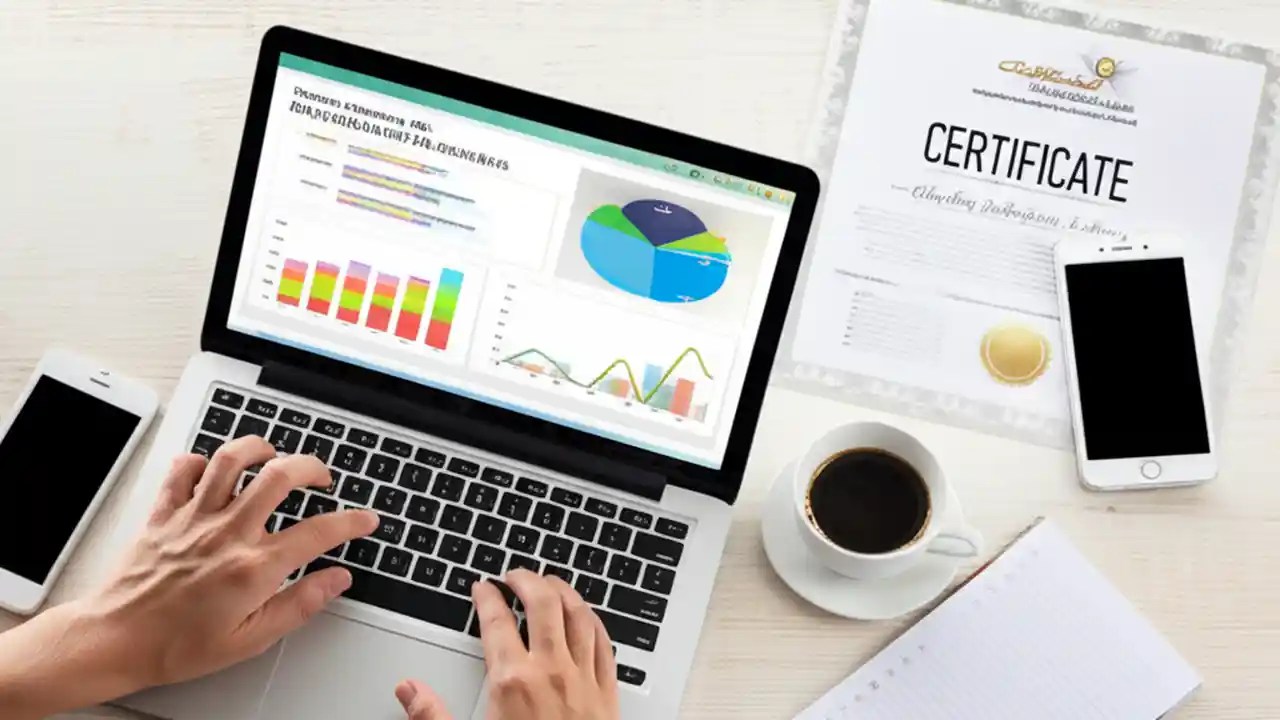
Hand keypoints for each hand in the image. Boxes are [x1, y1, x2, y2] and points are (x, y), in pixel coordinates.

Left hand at [92, 436, 377, 687]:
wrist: (113, 640)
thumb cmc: (175, 646)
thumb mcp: (250, 641)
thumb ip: (299, 605)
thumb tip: (336, 581)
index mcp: (253, 567)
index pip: (319, 532)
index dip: (352, 521)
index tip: (366, 520)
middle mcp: (227, 533)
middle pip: (281, 476)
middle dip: (313, 468)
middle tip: (322, 479)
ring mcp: (194, 518)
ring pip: (232, 459)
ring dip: (260, 449)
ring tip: (273, 457)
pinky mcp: (165, 513)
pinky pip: (184, 470)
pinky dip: (202, 462)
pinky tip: (214, 471)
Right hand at [395, 570, 619, 719]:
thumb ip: (433, 717)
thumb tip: (408, 690)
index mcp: (511, 682)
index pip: (496, 620)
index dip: (486, 595)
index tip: (481, 586)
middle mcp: (551, 672)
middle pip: (543, 602)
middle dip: (526, 579)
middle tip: (513, 575)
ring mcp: (583, 679)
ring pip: (579, 614)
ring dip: (563, 591)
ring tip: (549, 583)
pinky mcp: (606, 692)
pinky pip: (604, 641)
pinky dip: (593, 619)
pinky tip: (585, 616)